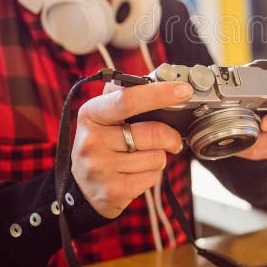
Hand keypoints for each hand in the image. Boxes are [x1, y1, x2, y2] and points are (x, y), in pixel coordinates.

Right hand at [71, 80, 192, 218]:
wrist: (82, 188)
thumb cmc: (100, 145)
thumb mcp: (102, 116)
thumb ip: (125, 94)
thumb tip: (158, 76)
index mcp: (91, 113)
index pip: (128, 99)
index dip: (159, 93)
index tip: (184, 90)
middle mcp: (92, 140)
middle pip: (151, 133)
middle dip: (170, 136)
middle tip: (172, 138)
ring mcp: (100, 167)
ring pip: (156, 157)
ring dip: (159, 157)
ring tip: (143, 157)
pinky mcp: (112, 190)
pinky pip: (152, 177)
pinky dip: (153, 174)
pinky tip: (137, 173)